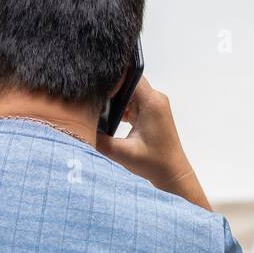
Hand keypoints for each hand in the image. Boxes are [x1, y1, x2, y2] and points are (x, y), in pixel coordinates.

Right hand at [96, 78, 210, 210]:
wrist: (172, 175)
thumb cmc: (156, 164)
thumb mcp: (122, 153)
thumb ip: (99, 140)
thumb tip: (81, 129)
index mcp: (152, 103)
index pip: (129, 77)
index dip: (111, 79)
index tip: (95, 88)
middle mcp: (155, 99)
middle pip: (127, 83)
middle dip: (110, 91)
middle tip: (94, 102)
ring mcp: (154, 105)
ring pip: (128, 93)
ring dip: (115, 101)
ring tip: (100, 112)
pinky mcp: (151, 113)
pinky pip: (132, 102)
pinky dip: (121, 109)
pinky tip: (111, 120)